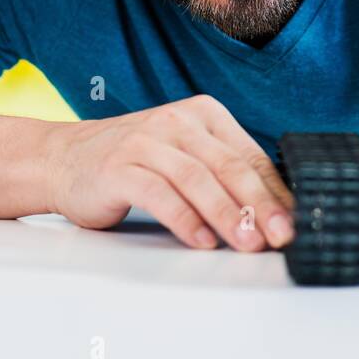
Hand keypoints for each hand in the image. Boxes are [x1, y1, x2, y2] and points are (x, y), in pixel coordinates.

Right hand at [43, 95, 294, 250]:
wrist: (63, 158)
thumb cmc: (134, 163)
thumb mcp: (184, 156)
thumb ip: (223, 174)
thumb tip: (273, 214)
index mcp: (203, 115)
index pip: (250, 156)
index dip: (276, 192)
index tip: (295, 223)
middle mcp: (177, 121)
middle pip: (229, 166)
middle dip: (261, 205)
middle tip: (281, 235)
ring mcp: (146, 142)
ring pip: (198, 179)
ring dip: (228, 215)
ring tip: (248, 243)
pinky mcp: (119, 167)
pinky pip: (159, 194)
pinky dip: (184, 219)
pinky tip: (201, 241)